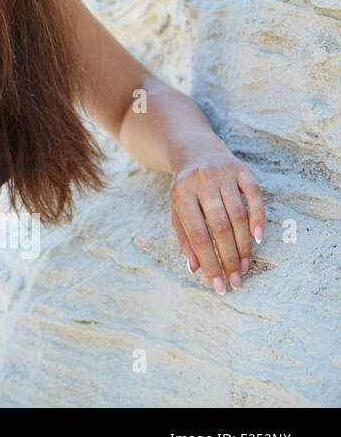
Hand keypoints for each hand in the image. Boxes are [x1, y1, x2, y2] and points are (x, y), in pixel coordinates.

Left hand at [169, 143, 265, 293]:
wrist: (195, 151)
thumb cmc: (185, 189)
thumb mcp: (177, 210)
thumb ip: (185, 238)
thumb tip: (195, 269)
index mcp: (181, 194)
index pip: (198, 235)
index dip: (209, 263)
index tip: (218, 285)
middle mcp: (201, 182)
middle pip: (220, 227)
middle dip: (229, 259)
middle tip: (236, 281)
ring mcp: (222, 174)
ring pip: (238, 215)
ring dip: (244, 245)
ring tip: (244, 267)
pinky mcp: (242, 169)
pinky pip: (254, 196)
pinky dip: (258, 217)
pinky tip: (258, 238)